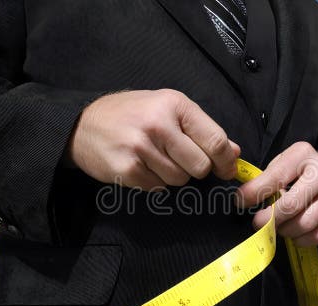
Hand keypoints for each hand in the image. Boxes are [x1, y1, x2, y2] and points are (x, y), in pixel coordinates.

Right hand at [67, 89, 239, 188]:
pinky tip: (141, 166)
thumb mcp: (168, 109)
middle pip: (200, 166)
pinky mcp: (127, 169)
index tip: (226, 169)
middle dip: (195, 169)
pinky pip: (158, 188)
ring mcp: (141, 147)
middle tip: (179, 158)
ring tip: (155, 158)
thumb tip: (234, 153)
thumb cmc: (131, 115)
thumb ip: (201, 129)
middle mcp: (158, 124)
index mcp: (175, 105)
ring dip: (173, 176)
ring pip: (180, 180)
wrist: (83, 125)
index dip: (226, 160)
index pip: (215, 140)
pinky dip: (153, 182)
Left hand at [235, 142, 317, 245]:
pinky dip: (301, 240)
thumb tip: (241, 200)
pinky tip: (294, 233)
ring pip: (304, 224)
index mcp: (304, 154)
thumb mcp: (279, 167)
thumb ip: (262, 180)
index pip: (275, 179)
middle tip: (258, 224)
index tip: (239, 203)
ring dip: (285, 231)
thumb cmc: (297, 173)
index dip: (253, 193)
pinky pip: (317, 236)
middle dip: (270, 219)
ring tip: (278, 227)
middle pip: (291, 206)